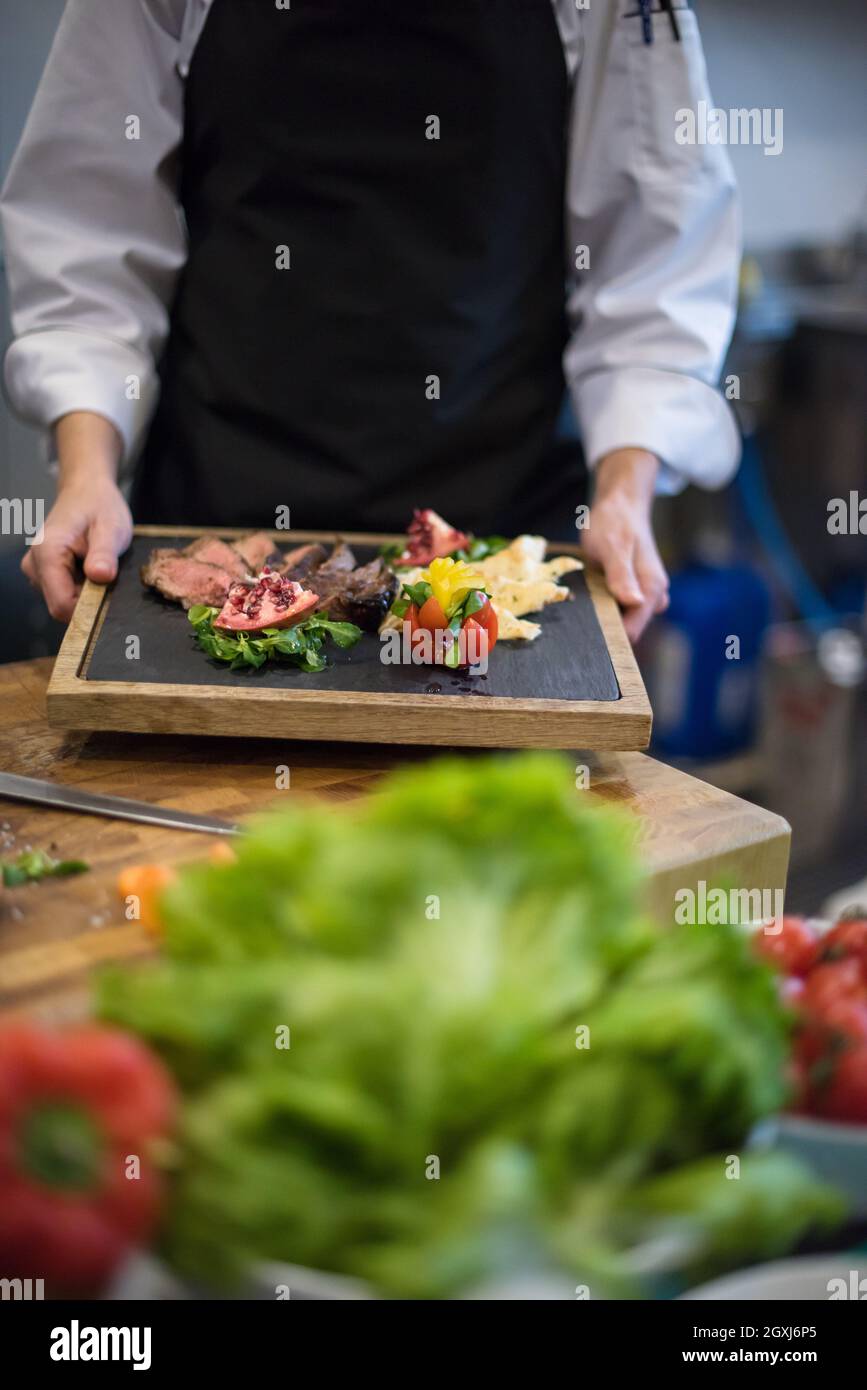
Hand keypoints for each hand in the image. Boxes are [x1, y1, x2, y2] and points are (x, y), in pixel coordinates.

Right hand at [21, 412, 131, 622]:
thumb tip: (100, 576)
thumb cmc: (99, 507)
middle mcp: (34, 564)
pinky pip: (62, 594)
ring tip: (99, 567)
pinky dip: (81, 588)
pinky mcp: (41, 573)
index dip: (88, 610)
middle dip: (88, 601)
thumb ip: (104, 553)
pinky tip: (90, 569)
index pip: (62, 604)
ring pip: (62, 602)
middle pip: (61, 606)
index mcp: (47, 552)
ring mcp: (35, 570)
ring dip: (85, 594)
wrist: (86, 492)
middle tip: (108, 576)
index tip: (109, 598)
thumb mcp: (111, 528)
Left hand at [582, 448, 669, 643]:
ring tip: (583, 601)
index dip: (608, 637)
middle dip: (604, 628)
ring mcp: (646, 596)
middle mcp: (654, 597)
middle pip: (628, 630)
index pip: (631, 632)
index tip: (583, 634)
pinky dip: (604, 607)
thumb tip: (634, 602)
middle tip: (578, 614)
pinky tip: (590, 595)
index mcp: (652, 589)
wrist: (621, 504)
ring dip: (603, 617)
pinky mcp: (636, 593)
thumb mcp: (613, 547)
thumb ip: (622, 575)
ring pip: (623, 621)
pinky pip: (620, 610)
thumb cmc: (615, 522)